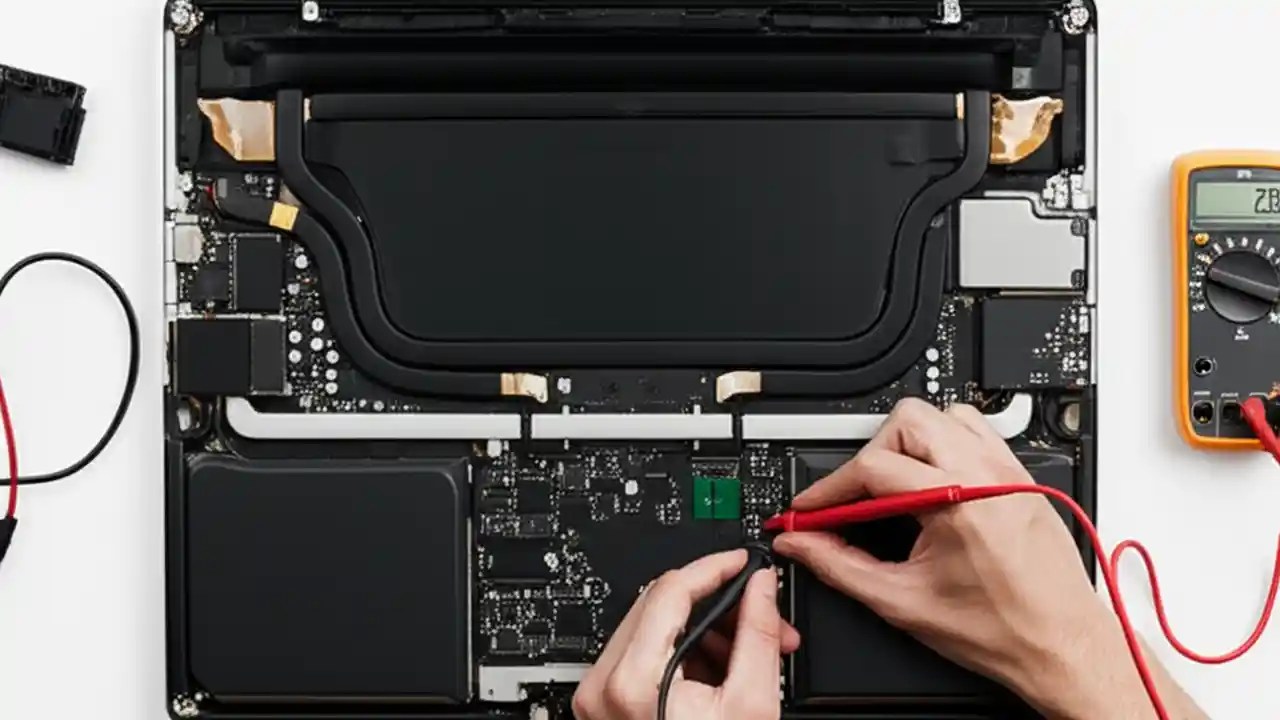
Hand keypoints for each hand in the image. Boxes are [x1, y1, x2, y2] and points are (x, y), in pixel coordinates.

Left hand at [572, 550, 800, 719]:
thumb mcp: (751, 706)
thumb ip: (759, 636)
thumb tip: (761, 588)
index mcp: (633, 680)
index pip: (671, 589)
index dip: (714, 568)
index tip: (742, 562)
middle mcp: (602, 684)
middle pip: (659, 604)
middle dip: (717, 606)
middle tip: (761, 616)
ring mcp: (596, 695)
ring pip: (652, 627)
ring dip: (704, 631)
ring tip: (749, 656)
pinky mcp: (600, 704)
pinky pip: (642, 654)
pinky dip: (683, 654)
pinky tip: (720, 673)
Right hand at [772, 399, 1155, 719]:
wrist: (1060, 647)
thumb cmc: (1001, 630)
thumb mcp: (902, 602)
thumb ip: (839, 567)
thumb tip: (802, 544)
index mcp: (958, 502)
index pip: (873, 467)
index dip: (829, 489)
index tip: (811, 509)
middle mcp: (986, 475)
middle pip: (905, 421)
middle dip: (868, 456)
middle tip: (854, 497)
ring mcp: (1007, 470)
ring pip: (941, 414)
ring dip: (907, 442)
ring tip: (893, 485)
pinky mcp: (1019, 476)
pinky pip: (974, 430)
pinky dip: (943, 444)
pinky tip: (931, 480)